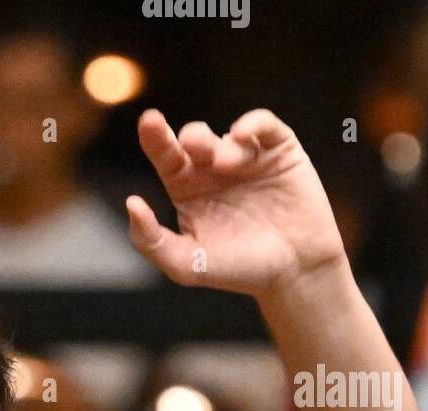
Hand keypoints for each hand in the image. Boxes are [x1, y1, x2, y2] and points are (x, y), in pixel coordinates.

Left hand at [126, 108, 346, 299]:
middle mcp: (214, 169)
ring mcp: (247, 158)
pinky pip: (264, 125)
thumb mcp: (187, 265)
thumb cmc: (238, 270)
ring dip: (220, 146)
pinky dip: (252, 124)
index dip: (155, 138)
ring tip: (225, 165)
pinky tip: (242, 135)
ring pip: (226, 135)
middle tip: (190, 143)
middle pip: (194, 139)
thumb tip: (132, 203)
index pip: (166, 157)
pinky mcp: (280, 151)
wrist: (295, 271)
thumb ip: (152, 241)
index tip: (148, 123)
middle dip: (189, 136)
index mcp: (187, 189)